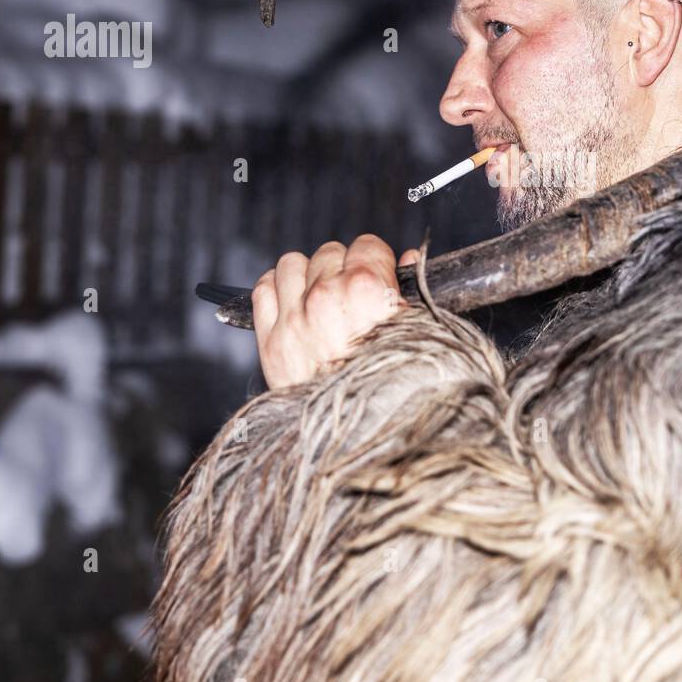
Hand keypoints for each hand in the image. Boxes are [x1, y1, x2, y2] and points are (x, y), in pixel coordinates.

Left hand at [252, 234, 419, 388]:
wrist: (363, 436)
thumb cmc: (399, 388)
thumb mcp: (418, 334)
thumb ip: (412, 290)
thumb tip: (407, 260)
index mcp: (367, 290)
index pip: (367, 245)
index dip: (376, 261)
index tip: (378, 276)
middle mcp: (327, 297)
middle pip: (330, 252)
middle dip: (342, 268)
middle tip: (352, 295)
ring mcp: (295, 318)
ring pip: (292, 263)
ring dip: (306, 276)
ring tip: (319, 297)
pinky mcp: (272, 341)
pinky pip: (263, 289)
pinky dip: (276, 290)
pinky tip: (292, 304)